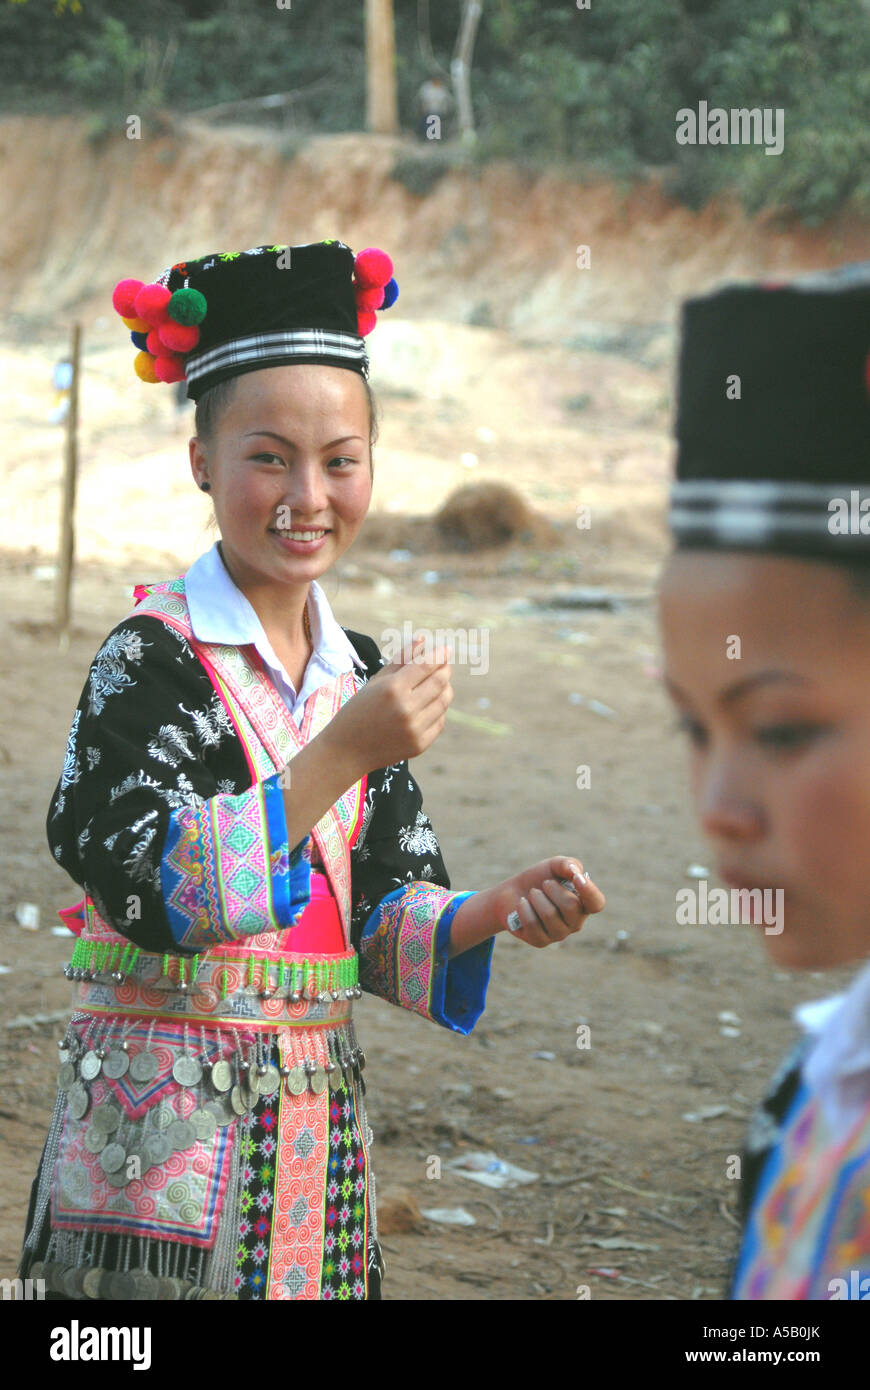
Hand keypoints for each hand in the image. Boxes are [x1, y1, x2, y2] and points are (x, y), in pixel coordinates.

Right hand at [325, 634, 453, 777]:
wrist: (346, 751)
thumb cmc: (358, 711)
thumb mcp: (375, 682)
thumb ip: (400, 660)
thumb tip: (422, 639)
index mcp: (393, 689)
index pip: (426, 665)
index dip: (440, 655)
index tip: (446, 649)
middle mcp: (407, 709)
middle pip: (440, 681)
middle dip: (445, 669)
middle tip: (444, 665)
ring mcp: (415, 729)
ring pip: (444, 701)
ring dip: (445, 688)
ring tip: (437, 683)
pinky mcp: (420, 744)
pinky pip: (439, 720)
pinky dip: (438, 709)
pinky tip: (428, 705)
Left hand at [491, 856, 604, 947]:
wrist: (512, 892)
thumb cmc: (539, 879)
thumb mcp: (553, 866)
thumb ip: (567, 864)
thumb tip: (576, 872)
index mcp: (584, 903)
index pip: (596, 903)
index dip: (590, 892)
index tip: (577, 878)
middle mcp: (575, 922)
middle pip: (571, 906)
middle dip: (553, 889)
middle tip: (544, 884)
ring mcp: (558, 934)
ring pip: (549, 914)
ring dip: (536, 897)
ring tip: (532, 894)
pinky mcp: (540, 941)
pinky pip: (532, 923)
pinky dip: (524, 907)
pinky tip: (523, 904)